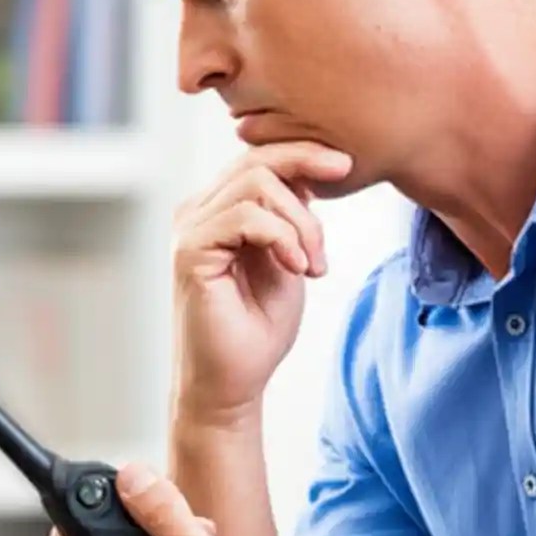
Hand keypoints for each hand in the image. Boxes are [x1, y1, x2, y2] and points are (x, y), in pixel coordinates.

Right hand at [171, 142, 351, 420]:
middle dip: (307, 181)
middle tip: (327, 237)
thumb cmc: (257, 327)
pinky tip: (297, 269)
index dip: (304, 153)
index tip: (346, 166)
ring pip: (255, 182)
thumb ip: (289, 216)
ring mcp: (189, 229)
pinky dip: (282, 236)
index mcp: (216, 209)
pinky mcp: (190, 251)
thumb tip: (306, 175)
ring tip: (311, 263)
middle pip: (257, 160)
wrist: (233, 382)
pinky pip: (245, 216)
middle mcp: (196, 212)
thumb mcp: (287, 257)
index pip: (258, 157)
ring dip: (299, 221)